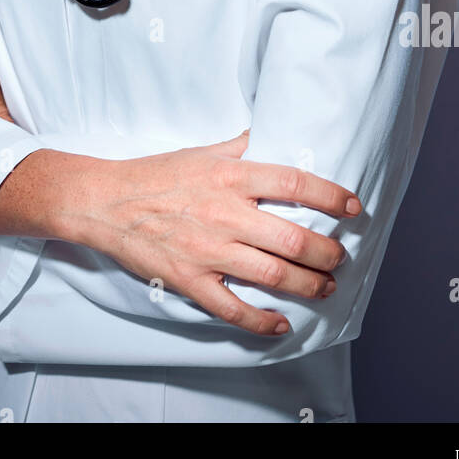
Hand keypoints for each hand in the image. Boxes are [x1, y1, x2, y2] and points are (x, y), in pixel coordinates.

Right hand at [74, 130, 361, 335]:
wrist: (105, 202)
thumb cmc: (155, 175)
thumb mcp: (202, 151)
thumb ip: (240, 147)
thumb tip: (271, 135)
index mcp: (229, 176)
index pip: (293, 184)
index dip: (330, 196)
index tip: (353, 207)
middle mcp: (223, 213)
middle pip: (292, 237)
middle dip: (327, 251)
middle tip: (339, 255)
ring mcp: (207, 250)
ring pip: (273, 275)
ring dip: (308, 284)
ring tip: (325, 285)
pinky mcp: (190, 280)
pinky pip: (234, 308)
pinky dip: (262, 320)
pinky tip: (281, 324)